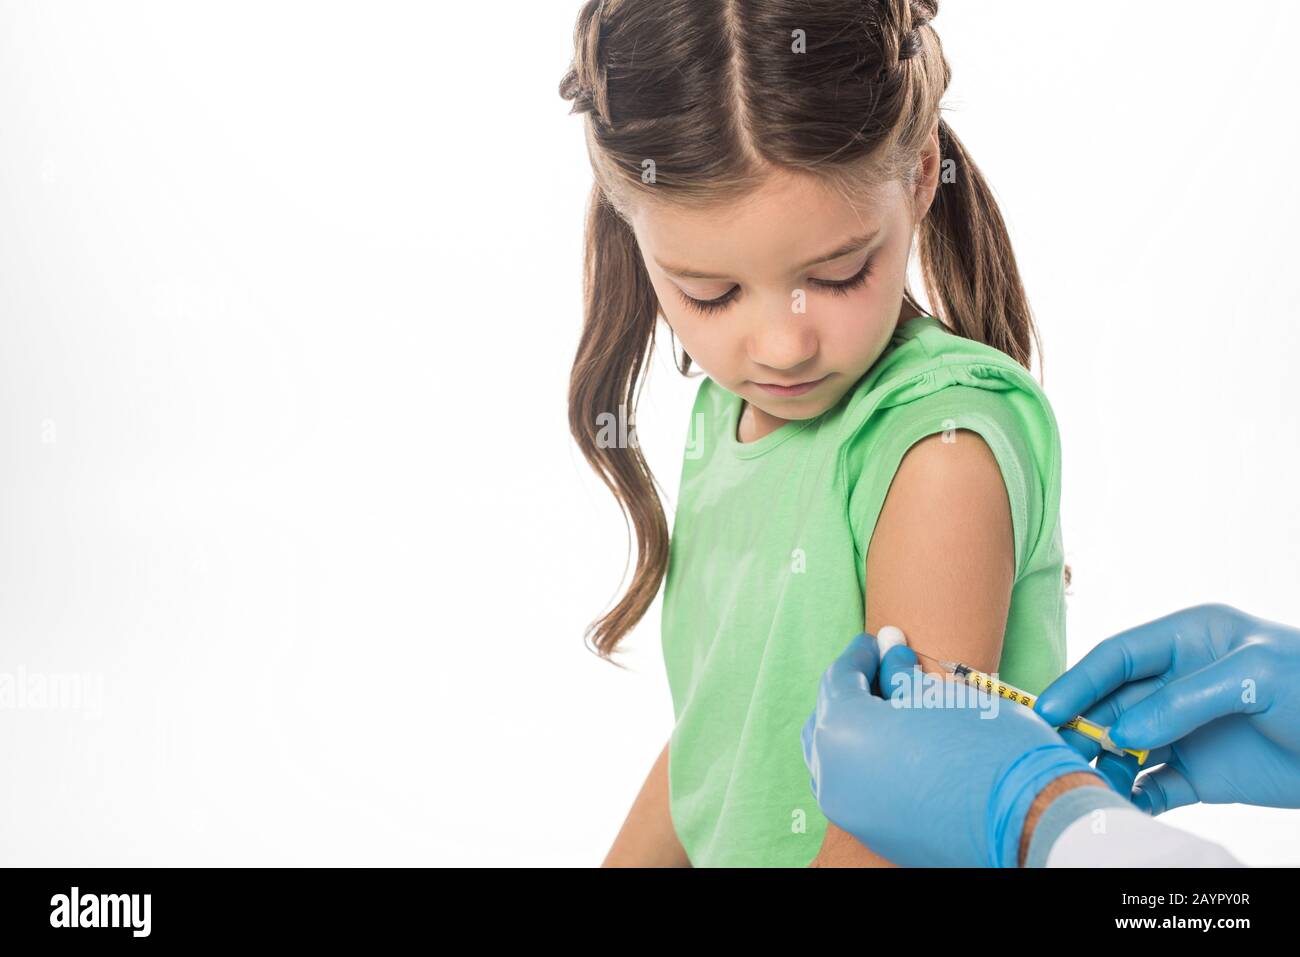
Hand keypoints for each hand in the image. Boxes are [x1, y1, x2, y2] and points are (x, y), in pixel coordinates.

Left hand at [801, 631, 1104, 866]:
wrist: (1032, 823)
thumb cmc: (990, 747)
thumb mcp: (942, 695)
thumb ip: (903, 674)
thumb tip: (889, 651)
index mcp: (844, 731)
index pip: (840, 678)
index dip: (862, 654)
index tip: (879, 642)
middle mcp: (833, 775)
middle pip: (828, 717)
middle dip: (854, 690)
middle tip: (884, 671)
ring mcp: (849, 810)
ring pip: (834, 756)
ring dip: (856, 728)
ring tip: (892, 710)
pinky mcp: (872, 833)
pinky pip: (853, 786)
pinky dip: (865, 761)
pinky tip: (898, 747)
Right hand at [1034, 603, 1299, 814]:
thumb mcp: (1253, 678)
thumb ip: (1181, 701)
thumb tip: (1122, 733)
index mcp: (1188, 641)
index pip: (1118, 657)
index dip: (1079, 681)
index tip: (1047, 709)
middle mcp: (1179, 683)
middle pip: (1112, 704)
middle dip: (1082, 727)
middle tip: (1056, 753)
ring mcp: (1187, 729)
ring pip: (1124, 746)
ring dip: (1101, 764)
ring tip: (1087, 782)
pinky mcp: (1200, 774)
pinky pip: (1152, 786)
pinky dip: (1132, 796)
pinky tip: (1122, 805)